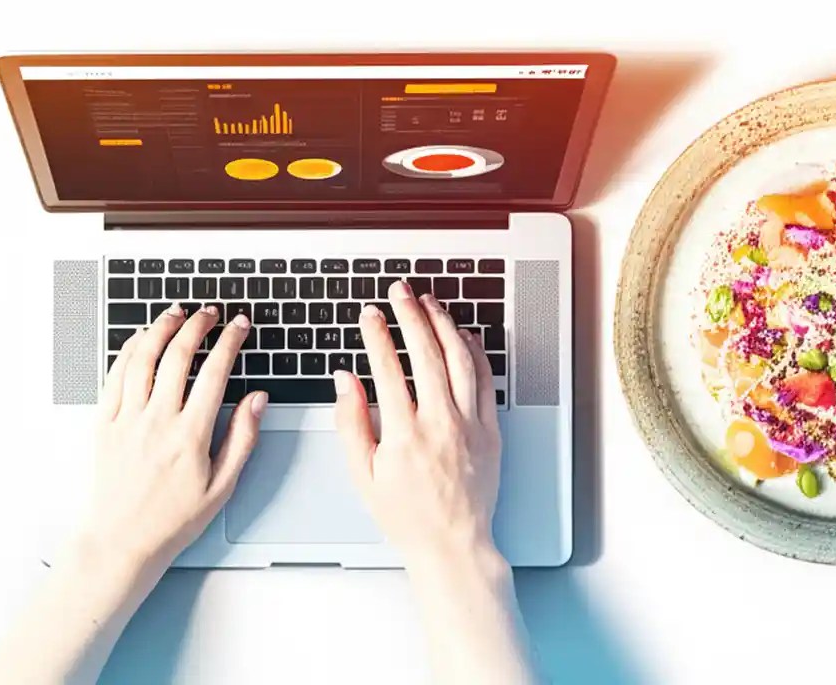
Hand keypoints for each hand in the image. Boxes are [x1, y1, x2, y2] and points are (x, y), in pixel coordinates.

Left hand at [80, 304, 265, 570]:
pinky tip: (141, 339)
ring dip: (160, 328)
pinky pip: (115, 375)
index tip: (239, 326)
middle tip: (210, 313)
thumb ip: (243, 438)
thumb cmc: (172, 518)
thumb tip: (258, 400)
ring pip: (142, 357)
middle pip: (178, 355)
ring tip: (175, 314)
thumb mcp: (222, 486)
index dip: (230, 341)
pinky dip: (129, 350)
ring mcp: (126, 420)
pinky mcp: (104, 423)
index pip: (215, 372)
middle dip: (198, 325)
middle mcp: (156, 421)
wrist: (121, 540)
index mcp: (190, 435)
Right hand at [335, 281, 500, 567]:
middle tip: (400, 292)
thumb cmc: (407, 516)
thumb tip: (345, 381)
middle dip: (410, 314)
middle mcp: (440, 423)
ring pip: (460, 359)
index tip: (370, 314)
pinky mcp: (490, 430)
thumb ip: (351, 423)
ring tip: (430, 303)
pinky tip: (462, 335)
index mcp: (404, 434)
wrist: (453, 544)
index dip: (376, 334)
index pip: (387, 368)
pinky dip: (474, 352)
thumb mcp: (363, 475)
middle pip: (426, 353)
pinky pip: (485, 380)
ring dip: (444, 324)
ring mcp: (470, 424)